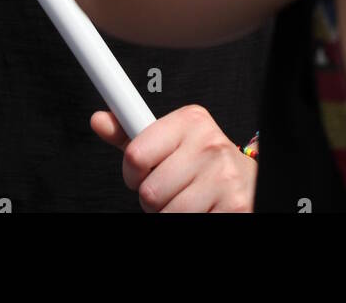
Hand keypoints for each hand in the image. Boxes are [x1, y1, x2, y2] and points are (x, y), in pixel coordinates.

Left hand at [91, 105, 255, 212]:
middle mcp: (209, 144)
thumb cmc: (201, 161)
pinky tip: (201, 209)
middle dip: (153, 198)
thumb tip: (98, 120)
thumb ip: (131, 134)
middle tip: (170, 190)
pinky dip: (189, 223)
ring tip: (186, 199)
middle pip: (149, 192)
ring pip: (167, 214)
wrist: (247, 181)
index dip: (132, 173)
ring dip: (170, 214)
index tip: (140, 174)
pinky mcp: (235, 206)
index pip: (135, 154)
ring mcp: (224, 176)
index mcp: (190, 120)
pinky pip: (188, 225)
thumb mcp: (168, 141)